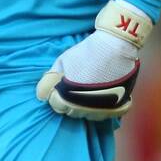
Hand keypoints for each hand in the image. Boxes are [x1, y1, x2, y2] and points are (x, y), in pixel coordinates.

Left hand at [36, 0, 151, 119]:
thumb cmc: (86, 53)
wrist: (115, 45)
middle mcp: (83, 109)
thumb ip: (49, 81)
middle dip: (69, 100)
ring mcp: (101, 109)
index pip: (56, 105)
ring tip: (88, 90)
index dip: (56, 94)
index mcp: (67, 99)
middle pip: (71, 111)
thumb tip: (42, 95)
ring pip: (88, 114)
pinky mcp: (117, 107)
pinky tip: (102, 97)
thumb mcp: (61, 63)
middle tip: (75, 85)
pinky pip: (106, 114)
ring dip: (85, 105)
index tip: (61, 84)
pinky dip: (103, 108)